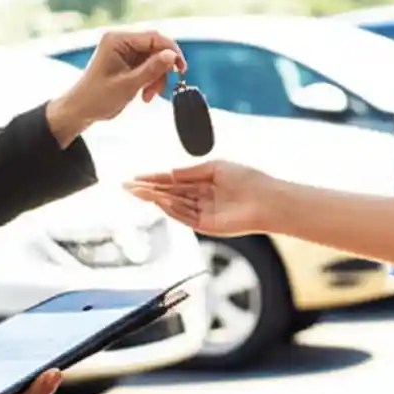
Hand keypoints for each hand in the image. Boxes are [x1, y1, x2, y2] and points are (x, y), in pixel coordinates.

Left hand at [47, 29, 184, 141]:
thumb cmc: (97, 97)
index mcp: (117, 40)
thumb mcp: (128, 85)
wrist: (80, 110)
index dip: (171, 51)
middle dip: (161, 69)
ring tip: (148, 96)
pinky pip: (148, 66)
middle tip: (160, 89)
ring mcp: (124, 51)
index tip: (181, 69)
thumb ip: (152, 69)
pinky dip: (151, 80)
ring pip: (155, 59)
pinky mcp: (127, 61)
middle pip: (156, 48)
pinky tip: (145, 94)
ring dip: (156, 78)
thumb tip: (172, 56)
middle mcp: (121, 41)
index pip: (153, 37)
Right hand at [122, 160, 281, 235]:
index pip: (174, 181)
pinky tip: (158, 200)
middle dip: (148, 190)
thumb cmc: (247, 179)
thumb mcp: (215, 168)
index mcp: (204, 183)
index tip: (136, 177)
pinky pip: (184, 216)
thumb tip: (170, 173)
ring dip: (154, 198)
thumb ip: (191, 171)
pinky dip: (170, 208)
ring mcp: (203, 213)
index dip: (155, 179)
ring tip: (137, 191)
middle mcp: (201, 199)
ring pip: (173, 205)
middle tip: (127, 186)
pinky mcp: (206, 226)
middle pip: (169, 194)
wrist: (266, 199)